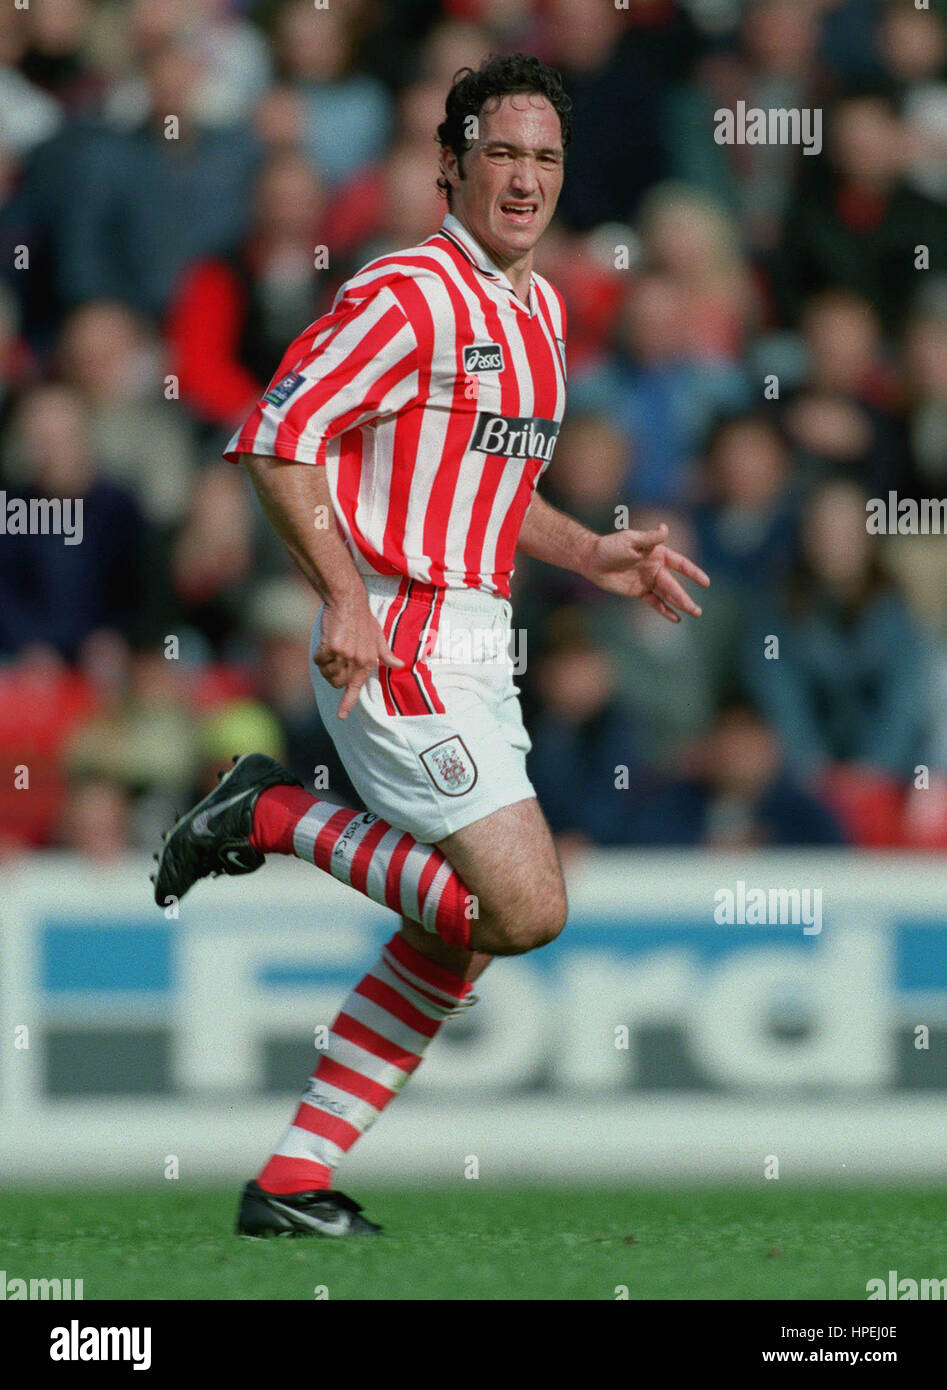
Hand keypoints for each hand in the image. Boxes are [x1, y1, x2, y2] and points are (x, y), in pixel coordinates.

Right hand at [315, 597, 403, 718]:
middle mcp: (357, 661)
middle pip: (337, 682)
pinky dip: (318, 655)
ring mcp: (345, 654)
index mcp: (368, 661)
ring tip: (329, 650)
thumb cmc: (363, 619)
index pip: (356, 687)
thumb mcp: (378, 637)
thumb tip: (399, 664)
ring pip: (327, 673)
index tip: (341, 716)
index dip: (347, 703)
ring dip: (324, 665)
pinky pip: (319, 660)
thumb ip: (386, 654)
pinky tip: (324, 644)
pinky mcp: (332, 647)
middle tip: (332, 660)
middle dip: (331, 676)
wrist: (349, 602)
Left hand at [583, 524, 709, 621]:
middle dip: (685, 598)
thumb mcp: (631, 540)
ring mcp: (648, 581)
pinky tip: (676, 618)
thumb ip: (650, 538)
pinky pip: (655, 602)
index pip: (681, 564)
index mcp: (658, 554)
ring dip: (680, 604)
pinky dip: (665, 610)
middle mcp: (656, 568)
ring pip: (667, 594)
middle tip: (697, 611)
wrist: (592, 559)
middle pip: (674, 585)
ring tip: (694, 613)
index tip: (705, 582)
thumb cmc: (611, 546)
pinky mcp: (639, 592)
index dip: (693, 573)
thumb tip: (665, 528)